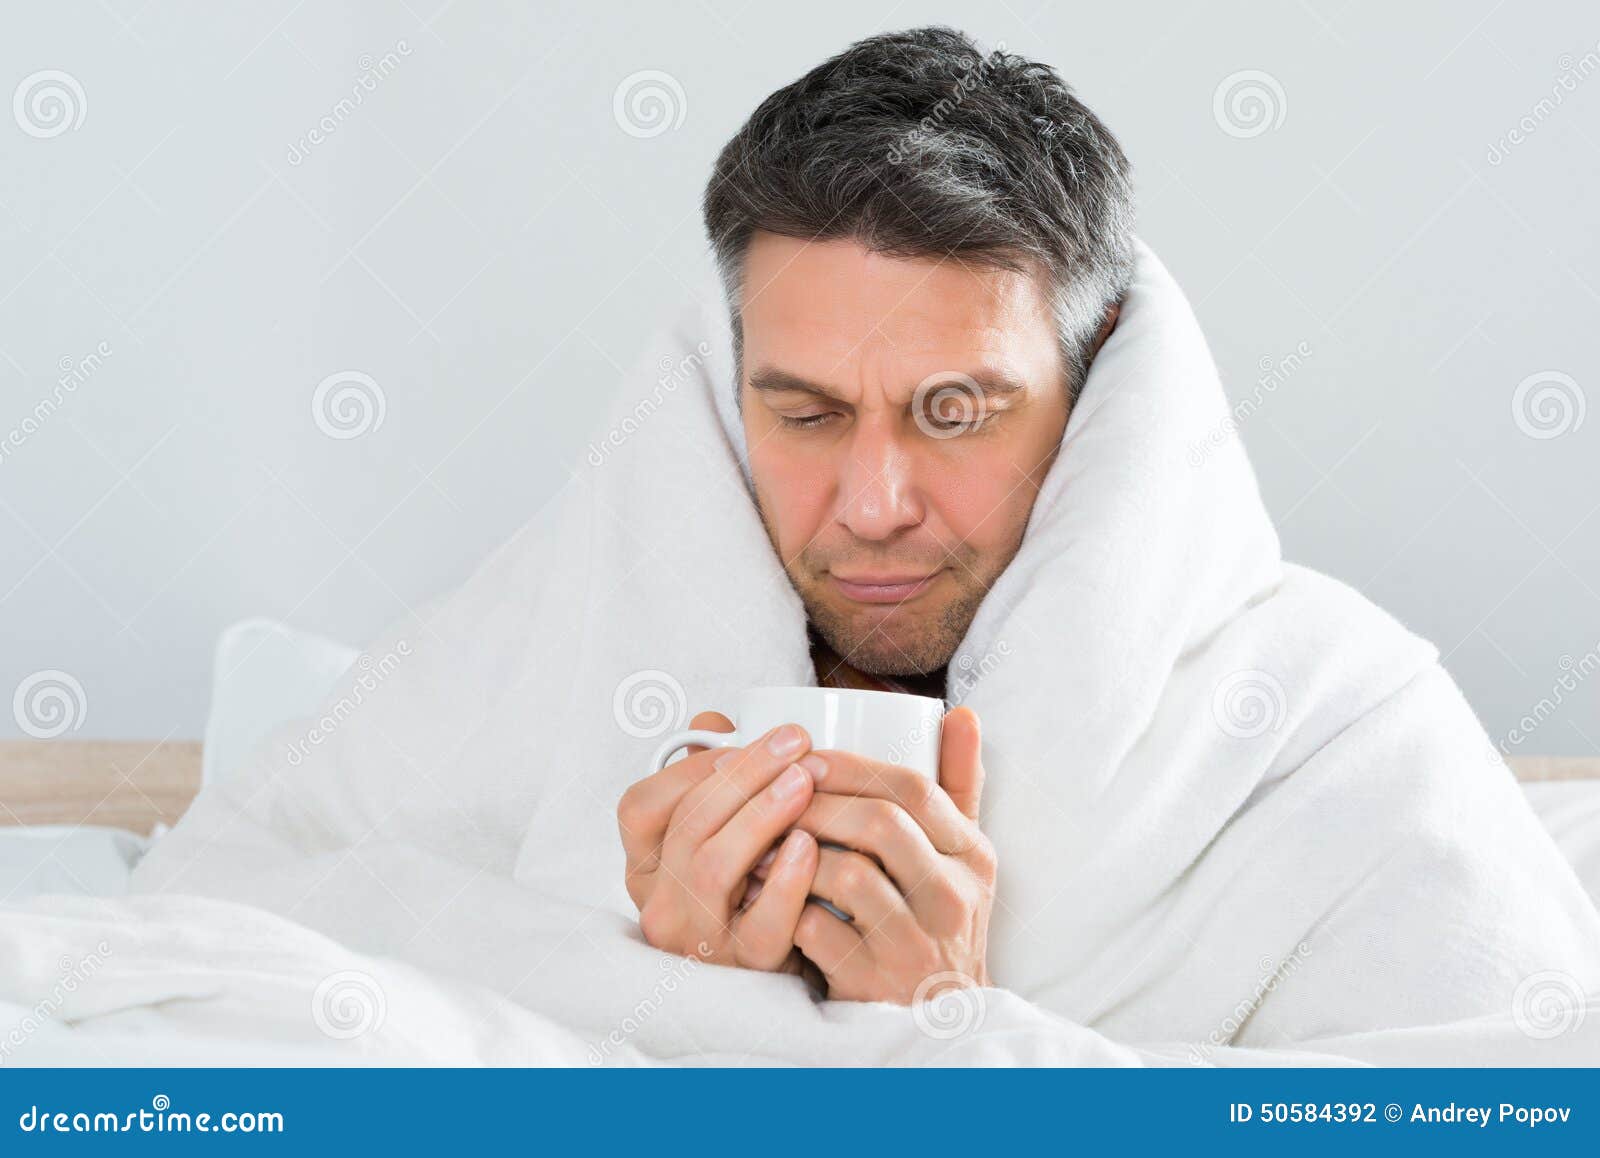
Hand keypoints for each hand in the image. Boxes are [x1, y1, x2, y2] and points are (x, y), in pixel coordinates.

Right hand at [616, 711, 823, 973]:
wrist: (793, 971)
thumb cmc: (756, 888)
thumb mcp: (726, 835)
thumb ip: (715, 778)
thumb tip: (713, 721)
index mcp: (647, 867)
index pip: (640, 807)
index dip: (690, 766)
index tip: (741, 733)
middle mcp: (660, 906)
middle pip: (687, 827)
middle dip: (743, 775)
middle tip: (795, 742)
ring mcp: (698, 942)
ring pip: (713, 868)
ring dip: (761, 814)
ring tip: (804, 779)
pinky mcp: (745, 971)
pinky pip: (762, 924)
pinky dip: (786, 880)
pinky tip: (809, 844)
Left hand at [753, 706, 994, 1003]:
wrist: (938, 1019)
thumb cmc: (938, 920)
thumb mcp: (962, 856)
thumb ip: (959, 785)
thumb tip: (960, 713)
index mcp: (972, 855)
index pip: (915, 788)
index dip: (853, 766)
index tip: (806, 756)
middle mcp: (953, 898)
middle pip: (880, 824)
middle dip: (816, 801)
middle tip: (772, 791)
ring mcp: (915, 944)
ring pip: (848, 875)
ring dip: (793, 851)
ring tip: (760, 839)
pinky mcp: (874, 982)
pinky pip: (821, 931)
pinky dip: (785, 904)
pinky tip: (761, 891)